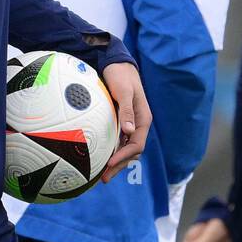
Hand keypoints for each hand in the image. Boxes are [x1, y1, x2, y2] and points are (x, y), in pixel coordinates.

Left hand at [100, 62, 151, 182]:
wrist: (116, 63)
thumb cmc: (120, 75)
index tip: (109, 164)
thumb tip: (130, 131)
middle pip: (132, 151)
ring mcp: (129, 124)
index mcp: (143, 118)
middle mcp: (137, 124)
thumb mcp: (124, 91)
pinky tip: (99, 157)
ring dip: (116, 162)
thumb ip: (126, 110)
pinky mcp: (120, 122)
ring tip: (101, 174)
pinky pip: (117, 141)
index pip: (137, 144)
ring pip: (125, 148)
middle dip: (119, 165)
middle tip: (103, 179)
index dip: (124, 156)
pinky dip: (111, 151)